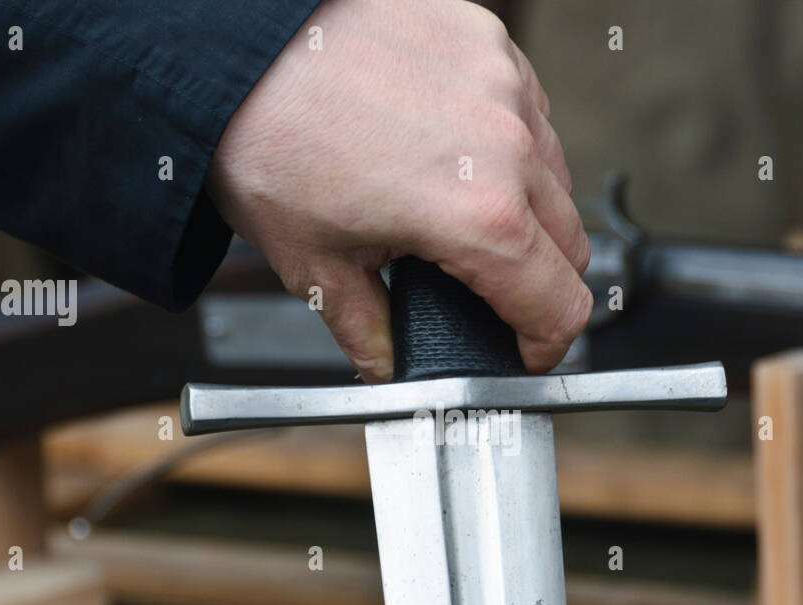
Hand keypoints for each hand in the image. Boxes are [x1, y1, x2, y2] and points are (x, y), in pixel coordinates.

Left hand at [206, 0, 590, 381]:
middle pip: (572, 245)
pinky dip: (507, 143)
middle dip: (536, 281)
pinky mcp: (488, 40)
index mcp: (476, 215)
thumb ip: (368, 331)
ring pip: (556, 175)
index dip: (545, 345)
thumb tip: (388, 365)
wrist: (230, 43)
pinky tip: (449, 150)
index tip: (525, 350)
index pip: (561, 305)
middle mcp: (508, 145)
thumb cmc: (263, 136)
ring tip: (456, 212)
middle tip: (484, 290)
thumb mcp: (313, 264)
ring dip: (527, 210)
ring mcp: (504, 83)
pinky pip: (528, 110)